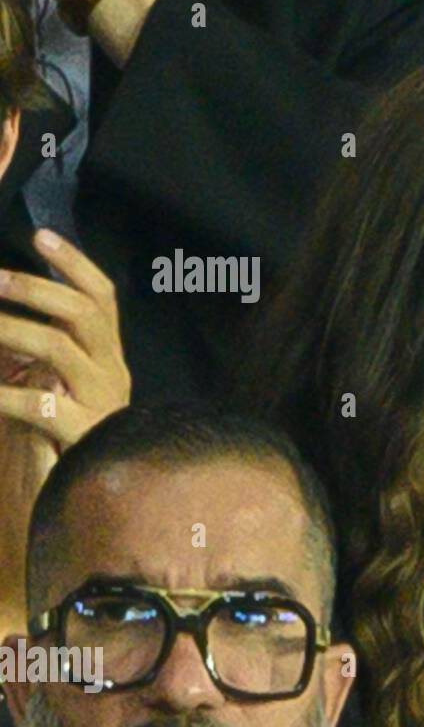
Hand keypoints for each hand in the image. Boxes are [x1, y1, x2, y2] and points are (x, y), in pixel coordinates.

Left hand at [0, 229, 129, 451]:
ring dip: (11, 330)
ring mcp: (100, 401)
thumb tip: (6, 306)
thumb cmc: (68, 430)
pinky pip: (39, 405)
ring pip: (59, 348)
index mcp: (107, 355)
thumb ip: (42, 348)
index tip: (41, 234)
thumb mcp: (61, 381)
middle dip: (36, 289)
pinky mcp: (83, 433)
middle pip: (85, 313)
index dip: (74, 264)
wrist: (102, 492)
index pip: (102, 297)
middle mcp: (111, 371)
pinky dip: (3, 394)